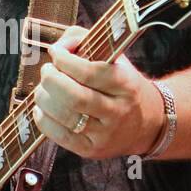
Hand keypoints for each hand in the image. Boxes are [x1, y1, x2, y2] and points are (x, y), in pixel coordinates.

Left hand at [31, 27, 164, 159]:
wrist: (147, 124)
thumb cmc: (123, 85)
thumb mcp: (115, 58)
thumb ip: (85, 41)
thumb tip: (60, 46)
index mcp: (126, 84)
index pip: (91, 72)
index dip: (66, 61)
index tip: (55, 52)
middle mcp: (118, 111)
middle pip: (75, 97)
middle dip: (51, 80)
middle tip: (47, 71)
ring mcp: (105, 134)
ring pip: (65, 117)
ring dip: (44, 98)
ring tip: (43, 89)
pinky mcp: (92, 149)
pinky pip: (59, 136)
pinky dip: (43, 119)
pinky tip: (43, 109)